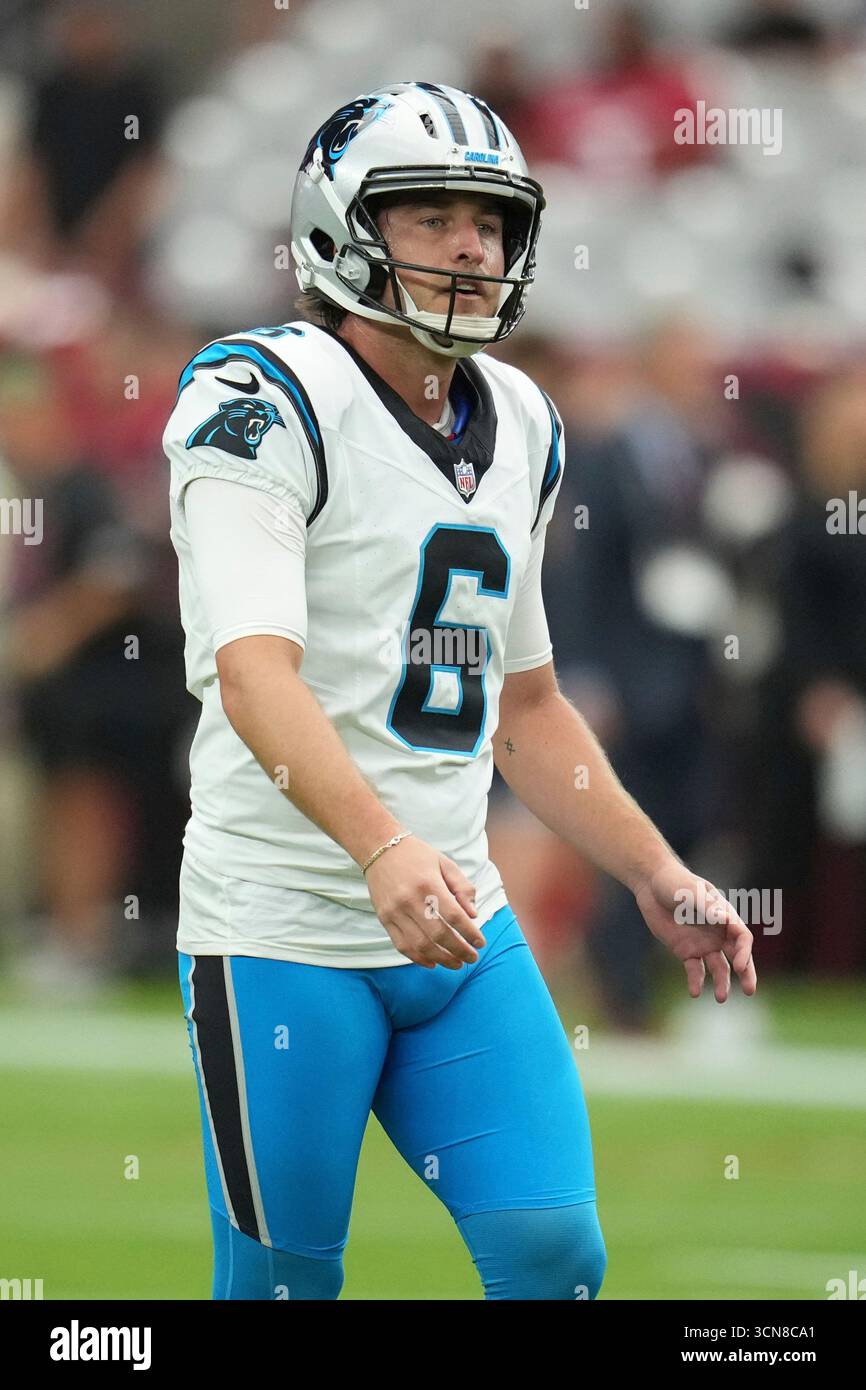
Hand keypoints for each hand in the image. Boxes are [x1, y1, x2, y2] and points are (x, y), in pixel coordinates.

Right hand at [364, 836, 484, 969]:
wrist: (379, 848)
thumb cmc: (417, 855)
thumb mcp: (445, 863)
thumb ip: (462, 888)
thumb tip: (473, 915)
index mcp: (429, 884)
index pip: (454, 916)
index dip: (470, 933)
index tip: (480, 943)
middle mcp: (410, 900)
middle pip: (439, 935)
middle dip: (459, 950)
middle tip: (472, 958)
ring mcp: (395, 912)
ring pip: (420, 945)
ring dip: (441, 959)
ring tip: (456, 964)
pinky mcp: (384, 919)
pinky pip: (402, 946)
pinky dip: (419, 958)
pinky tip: (433, 963)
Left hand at [634, 858, 756, 1001]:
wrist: (651, 885)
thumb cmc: (674, 882)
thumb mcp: (690, 892)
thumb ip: (706, 906)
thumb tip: (725, 919)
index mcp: (724, 916)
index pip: (742, 937)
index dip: (744, 952)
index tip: (739, 965)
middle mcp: (718, 932)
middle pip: (738, 956)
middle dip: (746, 973)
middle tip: (750, 990)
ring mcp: (703, 943)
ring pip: (719, 967)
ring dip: (722, 983)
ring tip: (721, 999)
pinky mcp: (686, 951)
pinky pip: (695, 970)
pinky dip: (696, 981)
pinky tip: (695, 992)